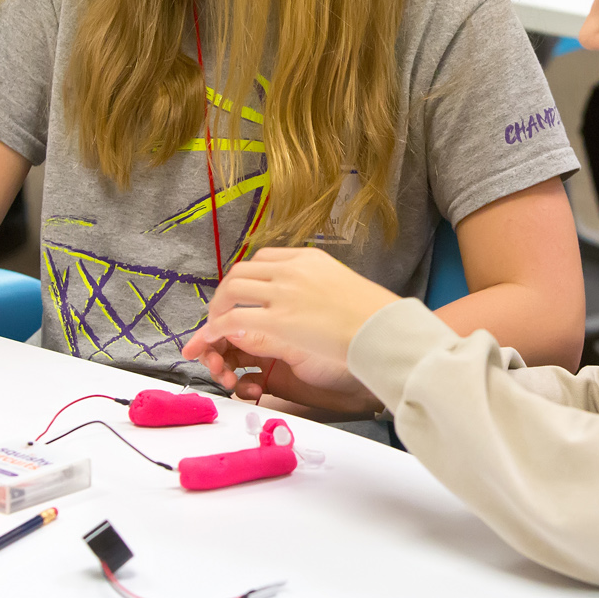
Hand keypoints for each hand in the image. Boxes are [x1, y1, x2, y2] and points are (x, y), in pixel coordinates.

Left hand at [182, 247, 397, 397]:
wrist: (384, 329)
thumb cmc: (373, 315)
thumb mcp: (342, 285)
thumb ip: (317, 286)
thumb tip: (307, 301)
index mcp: (308, 258)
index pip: (262, 259)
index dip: (245, 277)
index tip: (242, 293)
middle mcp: (292, 270)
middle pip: (241, 272)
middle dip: (225, 292)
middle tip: (221, 311)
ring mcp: (284, 293)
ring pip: (232, 290)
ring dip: (218, 308)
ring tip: (216, 326)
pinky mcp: (279, 321)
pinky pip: (235, 320)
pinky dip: (218, 328)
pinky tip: (214, 338)